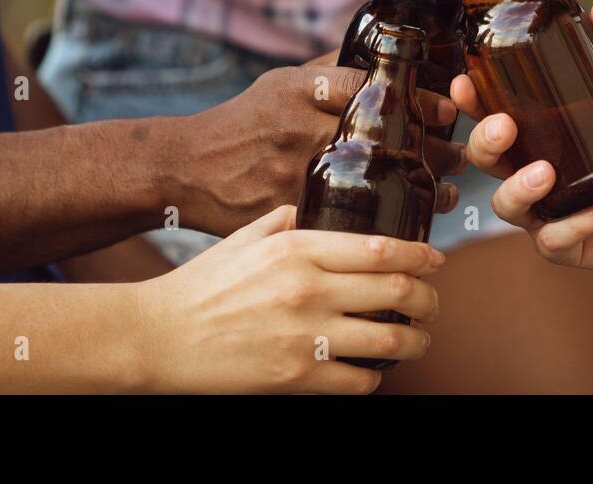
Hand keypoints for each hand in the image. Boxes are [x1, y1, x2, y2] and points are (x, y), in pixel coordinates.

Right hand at [139, 205, 443, 392]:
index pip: (381, 249)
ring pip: (389, 339)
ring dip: (415, 340)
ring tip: (418, 339)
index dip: (420, 256)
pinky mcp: (296, 378)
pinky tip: (374, 371)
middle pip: (395, 291)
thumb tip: (304, 211)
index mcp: (297, 249)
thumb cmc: (198, 287)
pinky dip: (376, 377)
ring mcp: (305, 335)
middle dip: (427, 299)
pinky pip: (359, 380)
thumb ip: (280, 222)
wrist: (156, 337)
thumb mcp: (242, 240)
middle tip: (432, 303)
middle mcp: (308, 289)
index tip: (435, 260)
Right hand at [165, 63, 458, 235]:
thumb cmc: (239, 121)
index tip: (450, 112)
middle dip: (432, 151)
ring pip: (374, 187)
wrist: (184, 169)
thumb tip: (381, 58)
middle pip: (386, 141)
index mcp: (300, 94)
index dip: (421, 102)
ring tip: (442, 194)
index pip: (375, 91)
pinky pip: (348, 224)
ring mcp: (295, 177)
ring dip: (418, 192)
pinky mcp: (289, 215)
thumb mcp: (278, 82)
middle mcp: (301, 132)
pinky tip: (409, 228)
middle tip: (459, 156)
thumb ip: (327, 71)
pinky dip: (382, 228)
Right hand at [454, 0, 592, 271]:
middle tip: (504, 127)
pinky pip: (551, 239)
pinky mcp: (566, 243)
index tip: (465, 83)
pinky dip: (574, 224)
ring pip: (506, 204)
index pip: (491, 113)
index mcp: (542, 130)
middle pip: (484, 159)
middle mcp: (534, 168)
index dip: (470, 101)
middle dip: (485, 142)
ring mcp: (546, 209)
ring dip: (519, 188)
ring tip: (548, 173)